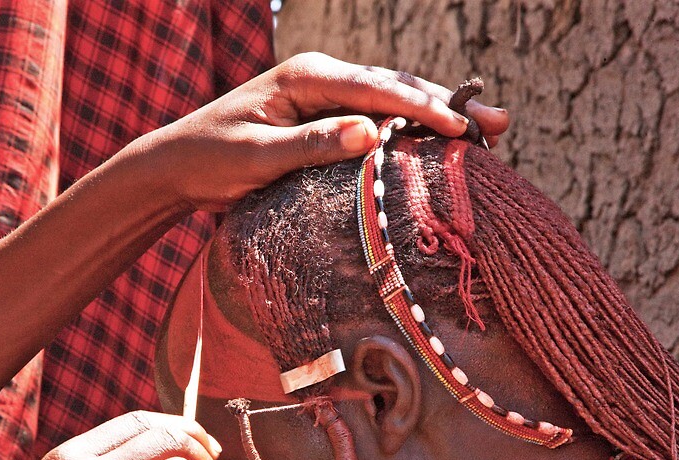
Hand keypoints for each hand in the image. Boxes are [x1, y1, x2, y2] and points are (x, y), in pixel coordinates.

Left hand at [138, 52, 510, 210]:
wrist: (178, 164)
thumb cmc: (211, 158)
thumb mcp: (257, 157)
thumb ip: (310, 144)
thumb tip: (369, 133)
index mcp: (307, 76)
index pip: (377, 89)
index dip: (423, 110)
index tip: (462, 130)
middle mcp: (322, 77)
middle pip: (397, 87)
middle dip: (448, 107)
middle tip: (500, 124)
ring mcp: (326, 95)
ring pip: (393, 101)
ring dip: (437, 118)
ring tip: (487, 133)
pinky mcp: (326, 117)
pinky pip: (377, 119)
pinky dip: (411, 132)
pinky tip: (439, 147)